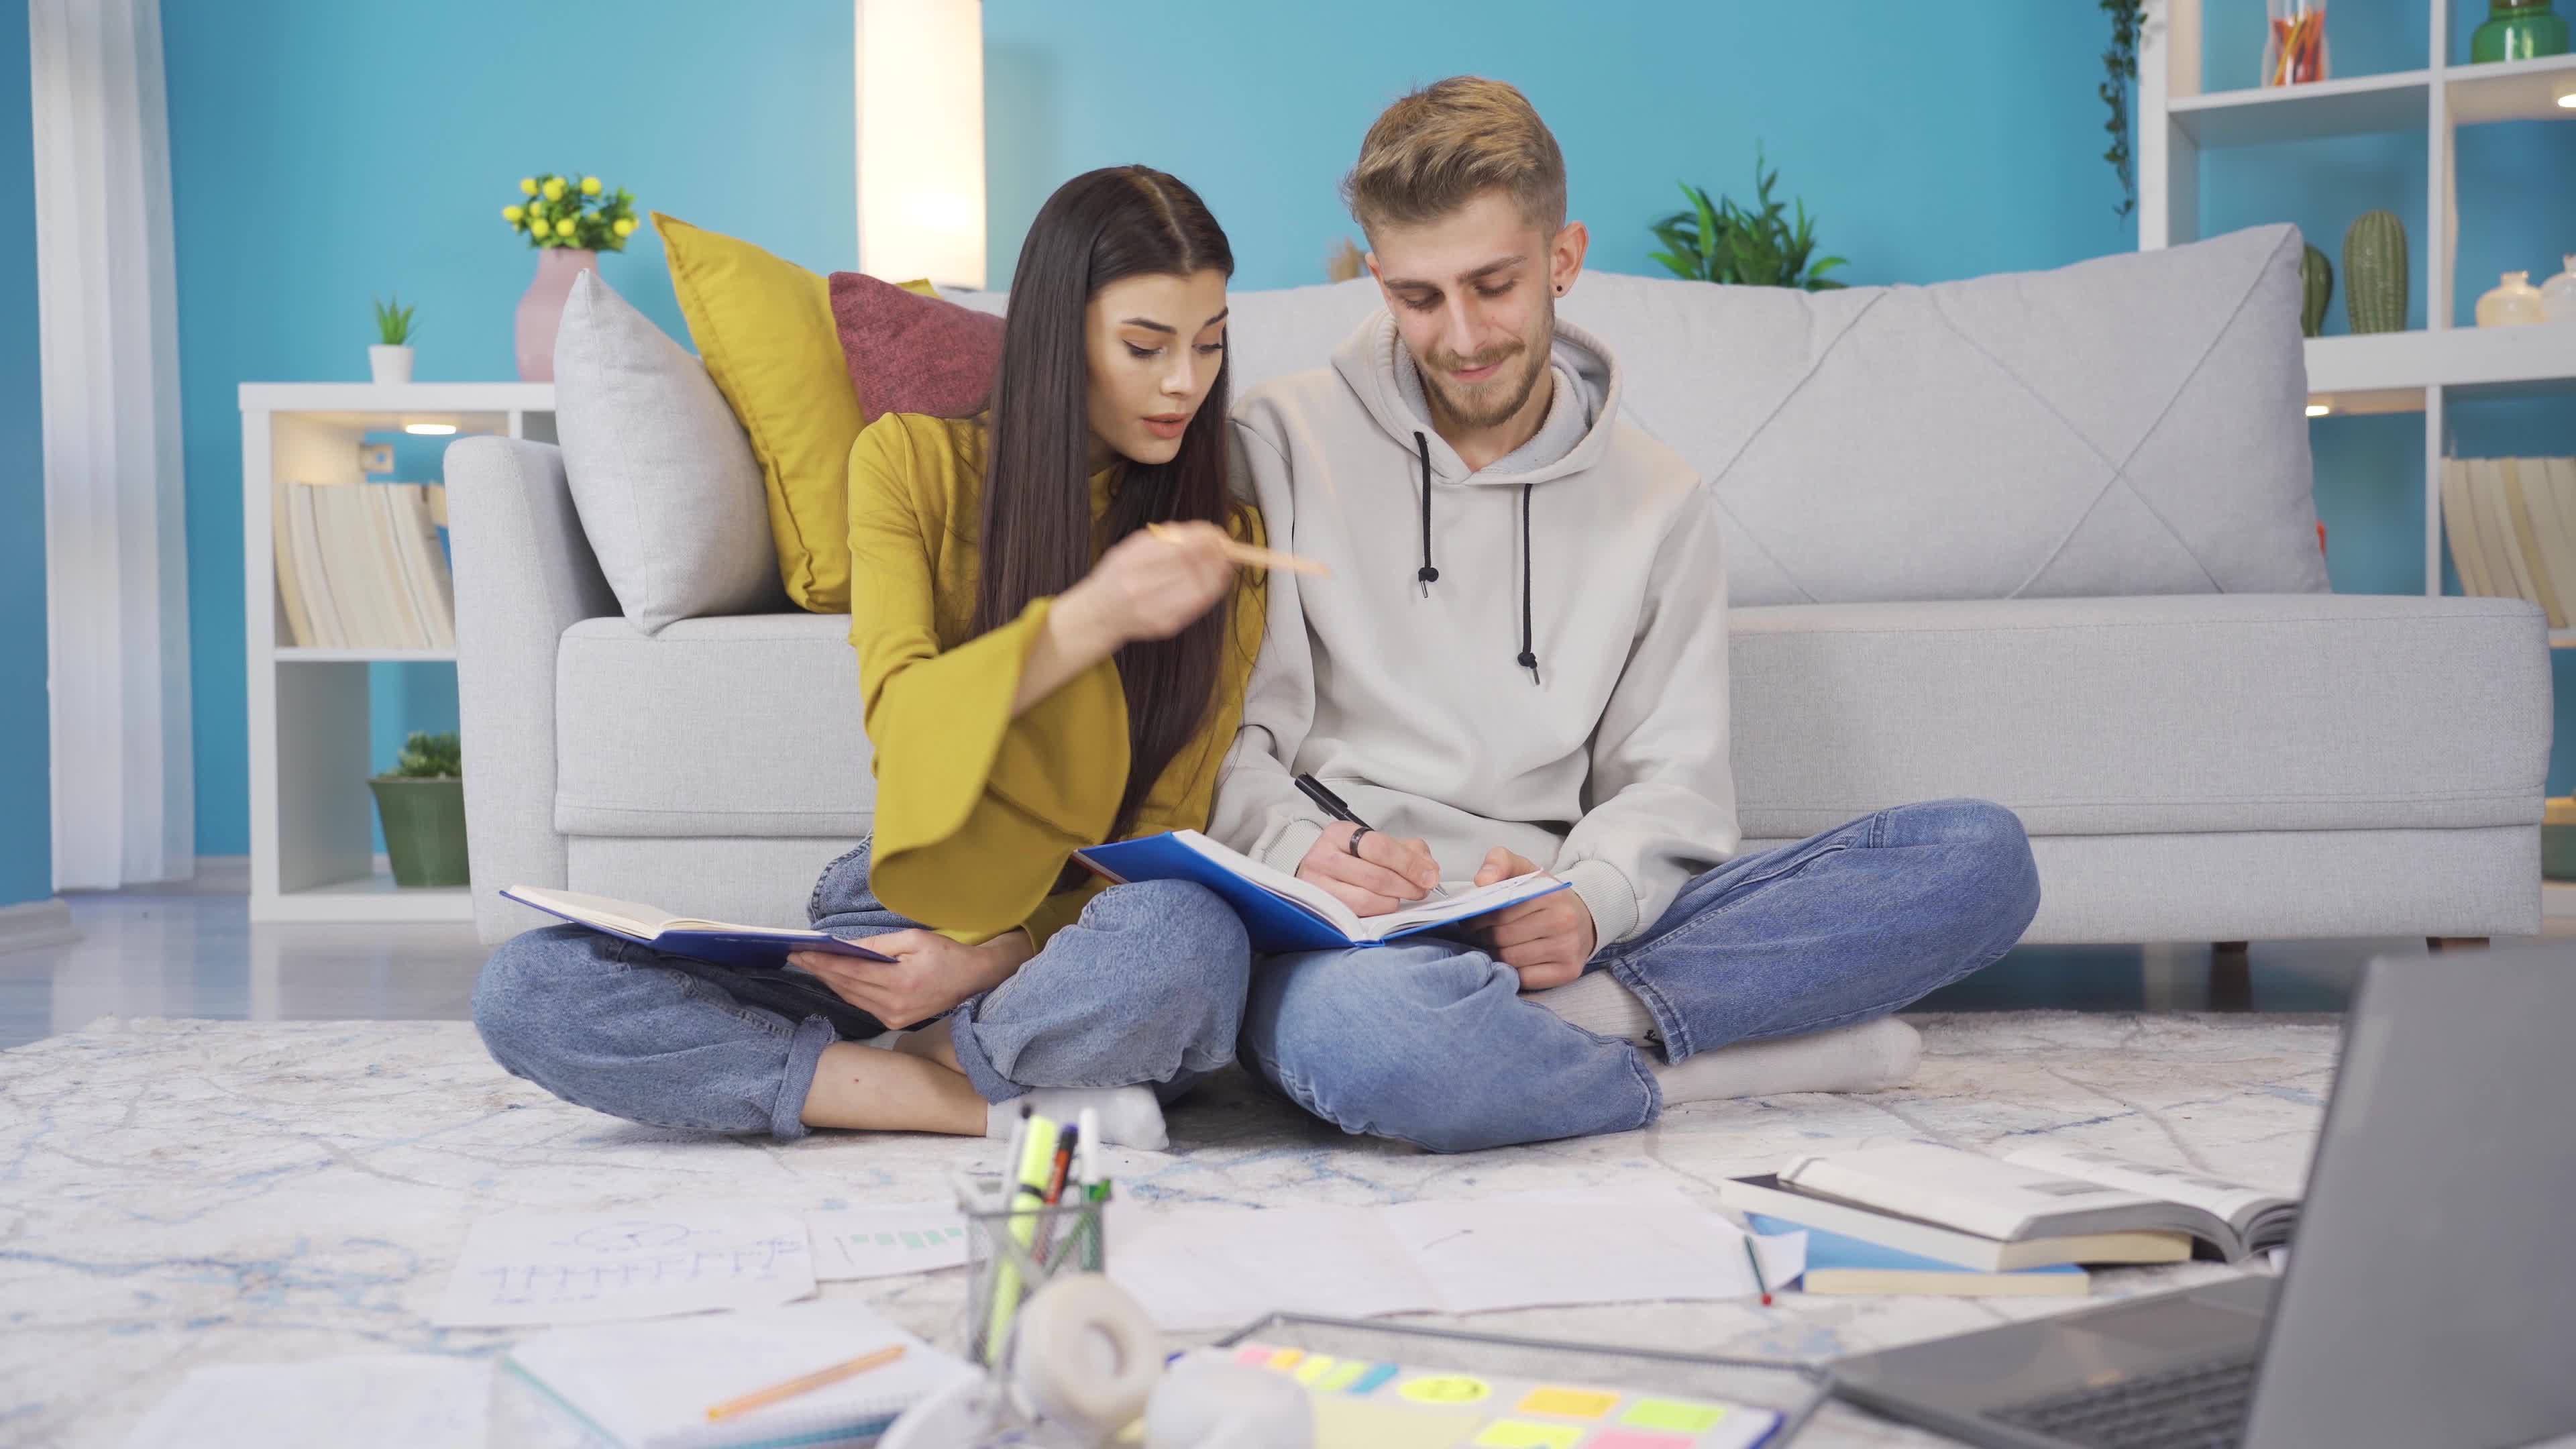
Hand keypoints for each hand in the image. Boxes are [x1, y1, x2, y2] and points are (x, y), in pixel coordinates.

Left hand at [787, 929, 1025, 1029]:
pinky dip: (845, 989)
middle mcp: (895, 1006)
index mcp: (901, 983)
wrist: (973, 981)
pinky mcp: (894, 1023)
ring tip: (810, 964)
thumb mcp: (914, 939)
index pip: (852, 972)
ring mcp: (894, 1018)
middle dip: (820, 970)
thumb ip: (878, 945)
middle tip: (796, 955)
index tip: (801, 952)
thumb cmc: (946, 954)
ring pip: (851, 997)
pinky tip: (833, 977)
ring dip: (829, 980)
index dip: (823, 962)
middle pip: (846, 986)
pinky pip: (862, 1004)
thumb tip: (844, 947)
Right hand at [1059, 520, 1234, 647]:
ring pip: (1199, 588)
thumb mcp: (1129, 549)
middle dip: (1215, 554)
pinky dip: (1213, 589)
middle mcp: (1140, 587)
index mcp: (1130, 562)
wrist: (1099, 615)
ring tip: (1226, 561)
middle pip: (1190, 567)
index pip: (1177, 548)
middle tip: (1226, 545)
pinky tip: (1218, 579)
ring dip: (1218, 572)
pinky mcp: (1166, 625)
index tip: (1216, 532)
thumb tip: (1202, 531)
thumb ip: (1162, 539)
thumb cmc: (1117, 576)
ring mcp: (1154, 609)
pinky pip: (1197, 605)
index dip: (1203, 540)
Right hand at [1295, 821, 1440, 917]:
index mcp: (1339, 833)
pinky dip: (1379, 911)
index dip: (1409, 863)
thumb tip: (1429, 869)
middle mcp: (1324, 857)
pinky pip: (1358, 914)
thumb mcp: (1376, 844)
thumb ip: (1408, 851)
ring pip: (1367, 898)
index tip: (1429, 875)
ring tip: (1402, 895)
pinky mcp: (1321, 908)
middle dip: (1407, 885)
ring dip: (1394, 900)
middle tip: (1422, 888)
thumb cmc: (1349, 859)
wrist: (1318, 874)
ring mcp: (1319, 885)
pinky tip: (1385, 903)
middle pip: (1376, 876)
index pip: (1380, 847)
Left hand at [1469, 847, 1595, 988]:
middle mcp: (1563, 921)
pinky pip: (1524, 978)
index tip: (1473, 919)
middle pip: (1502, 937)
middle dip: (1485, 936)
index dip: (1478, 918)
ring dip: (1495, 954)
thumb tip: (1481, 881)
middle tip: (1483, 934)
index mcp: (1549, 893)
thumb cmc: (1546, 897)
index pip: (1499, 911)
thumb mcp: (1526, 871)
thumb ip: (1499, 862)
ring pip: (1510, 959)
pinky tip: (1513, 961)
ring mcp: (1568, 948)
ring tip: (1496, 946)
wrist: (1585, 919)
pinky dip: (1512, 971)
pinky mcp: (1569, 971)